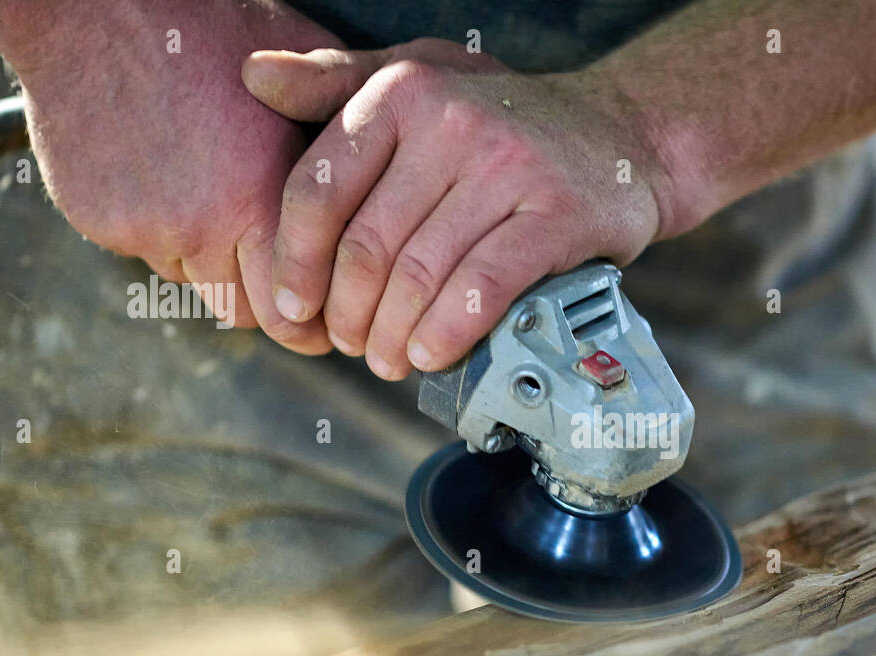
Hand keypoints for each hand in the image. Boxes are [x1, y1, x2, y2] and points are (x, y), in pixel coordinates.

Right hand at [2, 0, 342, 352]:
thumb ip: (337, 141)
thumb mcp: (298, 79)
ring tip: (222, 209)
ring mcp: (143, 228)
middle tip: (285, 286)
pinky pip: (145, 248)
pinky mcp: (99, 220)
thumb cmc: (209, 26)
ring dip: (214, 262)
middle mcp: (199, 229)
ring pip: (195, 281)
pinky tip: (171, 179)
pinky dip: (161, 230)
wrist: (94, 5)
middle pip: (244, 311)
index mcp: (257, 202)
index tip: (323, 327)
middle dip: (268, 302)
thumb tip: (381, 191)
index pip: (289, 318)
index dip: (309, 330)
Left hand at [242, 39, 677, 377]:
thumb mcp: (422, 76)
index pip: (319, 190)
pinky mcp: (557, 217)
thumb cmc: (507, 117)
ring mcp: (509, 170)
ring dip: (392, 335)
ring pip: (421, 276)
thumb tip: (253, 78)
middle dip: (347, 313)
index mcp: (404, 91)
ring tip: (387, 359)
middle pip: (367, 246)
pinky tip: (430, 355)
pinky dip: (447, 334)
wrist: (623, 135)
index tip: (293, 308)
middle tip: (350, 344)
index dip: (295, 263)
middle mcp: (454, 123)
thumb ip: (337, 82)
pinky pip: (482, 290)